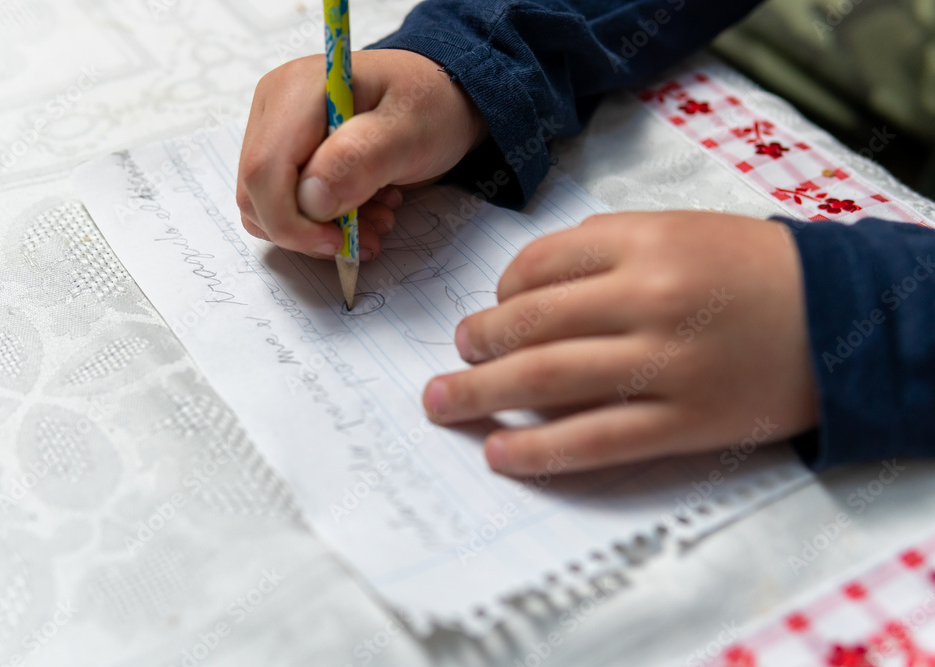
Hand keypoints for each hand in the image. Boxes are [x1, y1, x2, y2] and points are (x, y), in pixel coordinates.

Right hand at [237, 50, 487, 259]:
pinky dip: (320, 226)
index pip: (263, 170)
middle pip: (257, 195)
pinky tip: (361, 214)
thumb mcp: (409, 129)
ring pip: (266, 209)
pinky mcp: (284, 158)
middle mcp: (273, 109)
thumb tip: (311, 199)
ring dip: (318, 233)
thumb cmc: (428, 105)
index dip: (292, 221)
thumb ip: (361, 158)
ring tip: (375, 221)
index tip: (340, 242)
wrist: (438, 100)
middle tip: (371, 233)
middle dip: (310, 231)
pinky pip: (283, 208)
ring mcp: (273, 133)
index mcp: (296, 91)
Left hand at [422, 212, 818, 475]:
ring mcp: (665, 364)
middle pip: (531, 323)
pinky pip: (594, 439)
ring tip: (444, 402)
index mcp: (646, 241)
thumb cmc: (755, 270)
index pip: (540, 264)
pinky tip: (499, 453)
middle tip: (455, 356)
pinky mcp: (684, 422)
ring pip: (549, 379)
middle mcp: (649, 298)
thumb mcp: (684, 230)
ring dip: (482, 393)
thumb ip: (609, 246)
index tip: (493, 309)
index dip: (502, 291)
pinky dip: (538, 449)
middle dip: (477, 342)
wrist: (843, 318)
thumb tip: (528, 284)